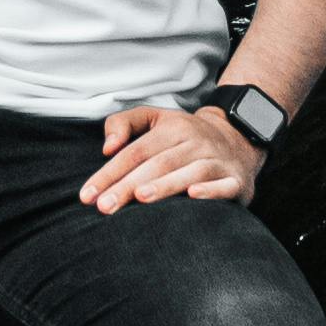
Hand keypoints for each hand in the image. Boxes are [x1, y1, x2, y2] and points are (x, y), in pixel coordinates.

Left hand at [81, 103, 264, 212]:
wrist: (238, 139)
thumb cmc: (184, 135)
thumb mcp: (154, 118)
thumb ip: (123, 123)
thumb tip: (107, 148)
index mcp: (173, 129)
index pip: (135, 152)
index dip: (109, 173)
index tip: (87, 195)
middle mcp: (195, 143)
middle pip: (157, 164)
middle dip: (128, 186)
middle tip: (104, 206)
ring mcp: (217, 161)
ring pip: (189, 173)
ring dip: (165, 185)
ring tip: (140, 198)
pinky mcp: (236, 180)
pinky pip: (224, 185)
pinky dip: (210, 190)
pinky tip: (193, 196)